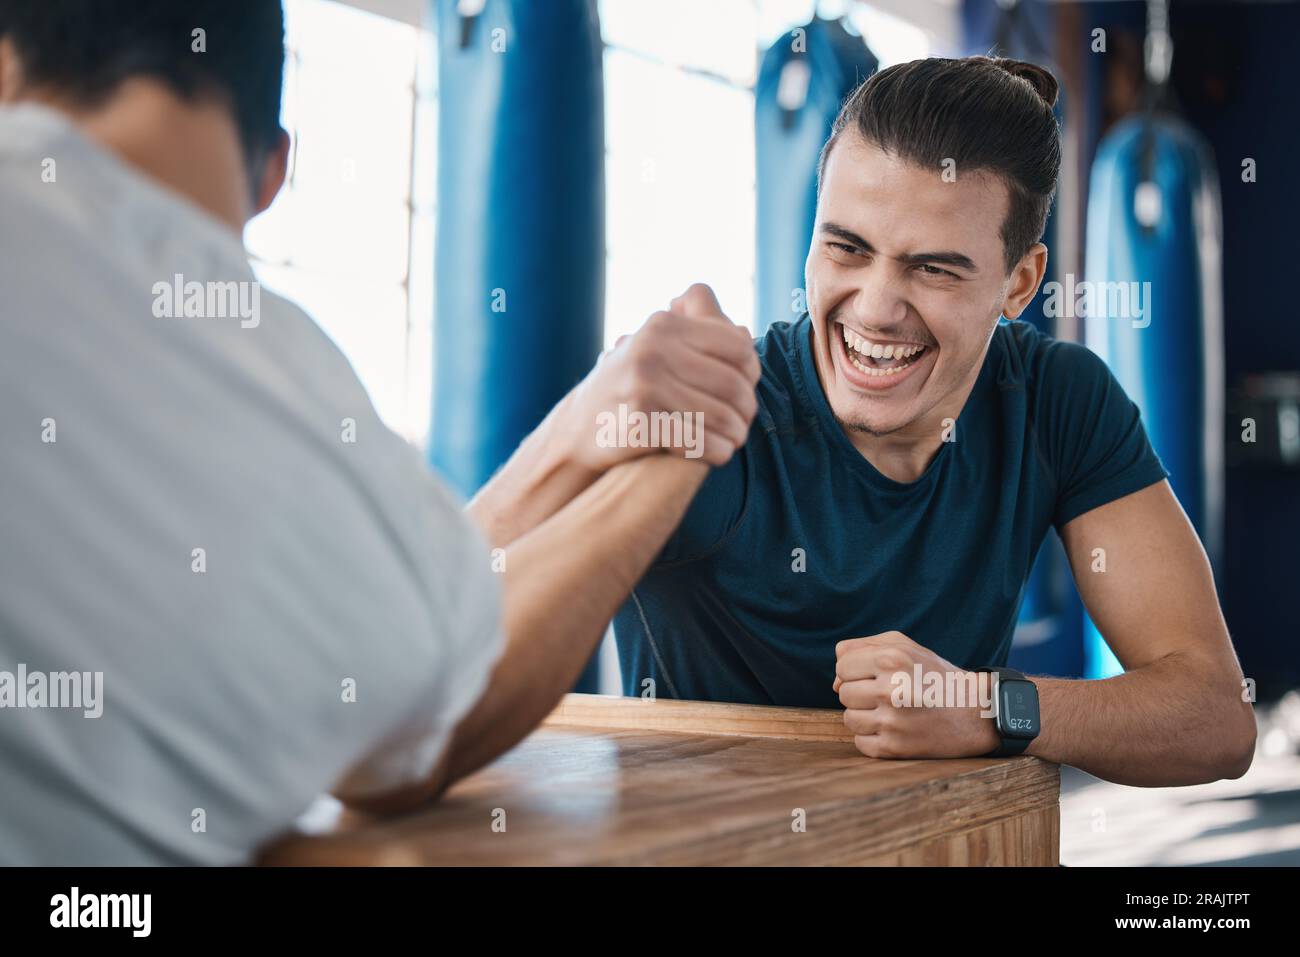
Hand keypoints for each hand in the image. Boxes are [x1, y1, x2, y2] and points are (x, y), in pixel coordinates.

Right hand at [560, 283, 759, 469]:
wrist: (578, 430)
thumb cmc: (628, 387)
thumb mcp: (652, 345)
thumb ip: (695, 330)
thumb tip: (743, 331)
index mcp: (663, 325)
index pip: (736, 345)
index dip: (751, 370)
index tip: (746, 388)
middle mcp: (652, 350)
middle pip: (731, 383)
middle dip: (746, 408)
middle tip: (744, 422)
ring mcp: (645, 386)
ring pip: (720, 415)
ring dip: (735, 434)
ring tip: (734, 439)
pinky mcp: (641, 423)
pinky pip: (699, 441)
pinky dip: (717, 452)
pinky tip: (718, 454)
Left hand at [833, 631, 1000, 758]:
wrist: (975, 713)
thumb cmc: (934, 675)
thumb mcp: (903, 646)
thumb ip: (861, 649)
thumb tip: (834, 682)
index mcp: (891, 659)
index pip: (842, 665)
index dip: (856, 670)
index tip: (876, 675)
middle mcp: (890, 690)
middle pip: (843, 692)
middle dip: (861, 692)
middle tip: (890, 694)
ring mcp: (892, 722)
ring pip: (848, 718)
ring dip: (865, 716)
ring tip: (892, 712)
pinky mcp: (894, 748)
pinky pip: (860, 742)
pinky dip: (873, 738)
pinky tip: (895, 729)